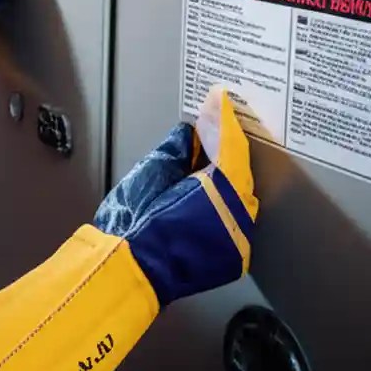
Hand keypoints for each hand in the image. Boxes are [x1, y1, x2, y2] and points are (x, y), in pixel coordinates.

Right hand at [94, 86, 259, 305]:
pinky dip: (227, 204)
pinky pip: (238, 220)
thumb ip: (178, 148)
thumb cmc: (132, 223)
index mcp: (218, 188)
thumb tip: (190, 133)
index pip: (230, 145)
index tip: (218, 101)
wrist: (128, 269)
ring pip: (242, 197)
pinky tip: (209, 194)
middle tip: (213, 125)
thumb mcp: (152, 170)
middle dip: (227, 147)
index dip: (222, 121)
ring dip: (228, 177)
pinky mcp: (236, 256)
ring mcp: (239, 238)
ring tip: (208, 159)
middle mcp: (237, 214)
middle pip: (240, 170)